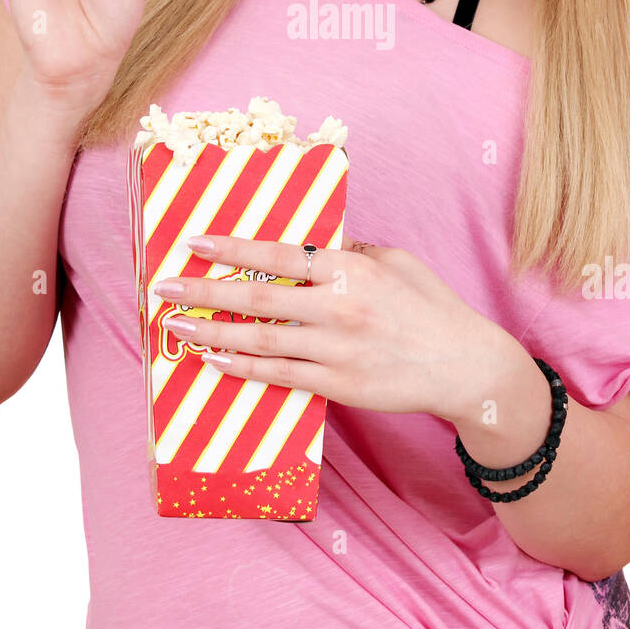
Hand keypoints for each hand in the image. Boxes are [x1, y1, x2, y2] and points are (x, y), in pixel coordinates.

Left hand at [154, 233, 507, 424]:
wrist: (465, 366)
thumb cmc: (431, 307)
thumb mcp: (395, 262)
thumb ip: (350, 251)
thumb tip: (310, 244)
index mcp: (349, 269)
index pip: (277, 253)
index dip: (231, 248)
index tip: (194, 242)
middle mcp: (337, 308)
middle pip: (257, 297)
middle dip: (205, 291)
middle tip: (165, 287)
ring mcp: (336, 350)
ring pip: (259, 340)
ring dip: (212, 331)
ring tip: (177, 324)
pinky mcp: (337, 386)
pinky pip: (278, 375)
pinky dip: (242, 366)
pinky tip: (214, 357)